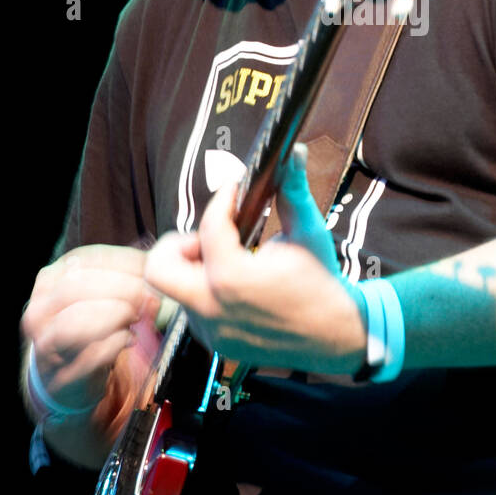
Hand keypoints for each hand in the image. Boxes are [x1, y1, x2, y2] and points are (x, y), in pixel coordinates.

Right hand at [21, 245, 162, 415]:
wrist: (66, 375)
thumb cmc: (88, 327)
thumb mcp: (96, 294)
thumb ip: (121, 277)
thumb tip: (158, 264)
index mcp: (52, 279)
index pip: (86, 259)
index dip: (123, 261)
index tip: (151, 266)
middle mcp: (40, 308)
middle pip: (77, 287)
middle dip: (121, 288)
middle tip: (150, 295)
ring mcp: (45, 342)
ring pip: (75, 321)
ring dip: (115, 315)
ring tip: (137, 316)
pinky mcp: (60, 372)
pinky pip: (86, 354)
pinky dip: (114, 344)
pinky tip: (129, 339)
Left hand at [143, 146, 367, 374]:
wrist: (335, 334)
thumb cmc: (320, 280)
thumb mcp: (308, 232)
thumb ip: (293, 190)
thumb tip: (295, 151)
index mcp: (232, 277)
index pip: (209, 225)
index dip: (222, 198)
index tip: (235, 190)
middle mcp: (212, 307)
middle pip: (159, 268)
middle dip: (177, 244)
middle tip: (205, 238)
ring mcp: (211, 329)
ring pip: (175, 289)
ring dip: (194, 268)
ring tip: (227, 258)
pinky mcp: (215, 343)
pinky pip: (193, 310)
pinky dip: (205, 291)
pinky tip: (234, 284)